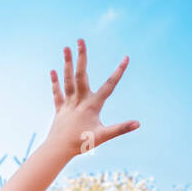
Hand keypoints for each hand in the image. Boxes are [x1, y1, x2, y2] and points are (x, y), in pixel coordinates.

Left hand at [44, 39, 138, 158]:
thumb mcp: (103, 136)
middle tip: (80, 40)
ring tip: (66, 48)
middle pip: (81, 75)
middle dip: (82, 57)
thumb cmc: (81, 144)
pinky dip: (55, 82)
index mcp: (92, 105)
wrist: (58, 150)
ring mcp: (68, 104)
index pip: (109, 85)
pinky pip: (57, 93)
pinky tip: (53, 70)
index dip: (119, 72)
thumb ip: (121, 128)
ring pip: (68, 80)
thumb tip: (138, 123)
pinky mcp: (60, 109)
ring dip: (67, 63)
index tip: (126, 57)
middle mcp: (79, 101)